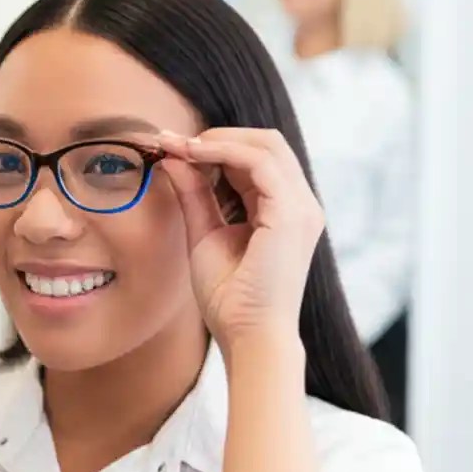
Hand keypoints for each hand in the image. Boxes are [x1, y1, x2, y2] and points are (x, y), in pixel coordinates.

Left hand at [157, 128, 324, 349]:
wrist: (248, 335)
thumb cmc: (230, 298)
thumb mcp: (205, 234)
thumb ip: (195, 195)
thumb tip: (174, 159)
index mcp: (284, 211)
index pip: (256, 159)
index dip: (215, 146)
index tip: (171, 147)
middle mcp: (301, 204)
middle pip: (267, 143)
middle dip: (218, 136)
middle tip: (174, 142)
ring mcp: (301, 207)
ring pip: (267, 144)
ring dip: (218, 139)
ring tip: (179, 147)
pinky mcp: (292, 213)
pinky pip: (259, 162)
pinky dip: (223, 151)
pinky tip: (192, 155)